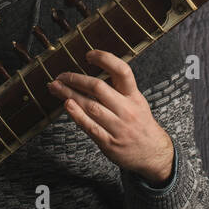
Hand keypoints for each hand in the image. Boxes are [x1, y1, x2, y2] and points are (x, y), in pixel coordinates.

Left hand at [47, 49, 174, 183]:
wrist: (154, 154)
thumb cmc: (140, 124)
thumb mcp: (136, 102)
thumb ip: (118, 90)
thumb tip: (90, 75)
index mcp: (134, 96)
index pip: (122, 71)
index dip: (105, 59)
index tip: (88, 55)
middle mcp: (127, 110)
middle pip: (98, 87)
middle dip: (76, 79)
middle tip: (61, 76)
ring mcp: (118, 127)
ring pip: (90, 106)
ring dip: (69, 94)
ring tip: (55, 87)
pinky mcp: (109, 143)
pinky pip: (90, 126)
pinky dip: (76, 114)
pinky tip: (66, 105)